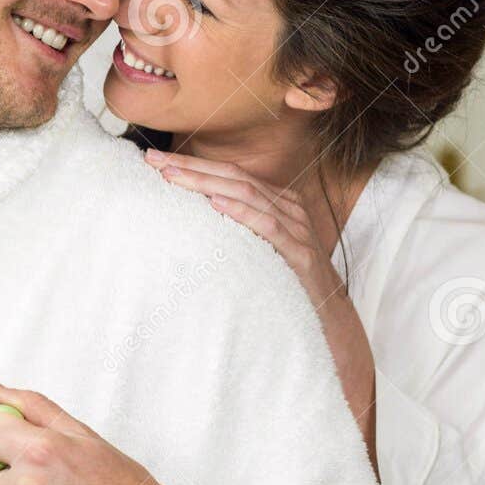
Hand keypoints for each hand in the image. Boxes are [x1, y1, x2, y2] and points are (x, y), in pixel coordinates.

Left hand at [146, 149, 377, 464]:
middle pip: (234, 178)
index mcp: (276, 203)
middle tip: (153, 160)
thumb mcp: (257, 252)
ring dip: (207, 183)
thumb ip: (233, 231)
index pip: (229, 174)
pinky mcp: (301, 255)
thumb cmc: (286, 286)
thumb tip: (185, 220)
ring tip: (174, 177)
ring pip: (248, 195)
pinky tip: (215, 206)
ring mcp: (297, 230)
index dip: (193, 164)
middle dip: (192, 167)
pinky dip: (242, 213)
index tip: (153, 159)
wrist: (331, 324)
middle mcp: (288, 208)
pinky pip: (270, 227)